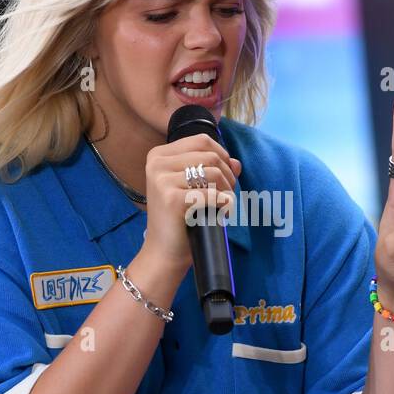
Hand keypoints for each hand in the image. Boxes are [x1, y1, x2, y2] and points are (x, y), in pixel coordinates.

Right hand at [139, 134, 240, 275]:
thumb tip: (236, 162)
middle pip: (210, 156)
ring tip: (224, 206)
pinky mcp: (171, 199)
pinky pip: (211, 194)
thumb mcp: (195, 189)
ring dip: (227, 191)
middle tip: (226, 196)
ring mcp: (162, 180)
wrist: (164, 252)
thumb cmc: (180, 219)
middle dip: (227, 176)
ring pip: (213, 173)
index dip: (222, 156)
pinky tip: (223, 213)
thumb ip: (215, 170)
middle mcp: (157, 163)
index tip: (225, 178)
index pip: (201, 140)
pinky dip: (224, 204)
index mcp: (158, 155)